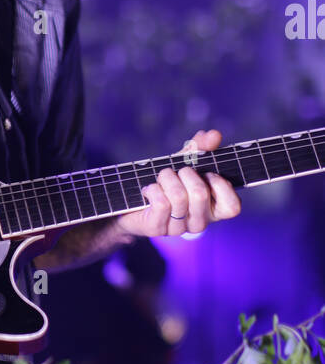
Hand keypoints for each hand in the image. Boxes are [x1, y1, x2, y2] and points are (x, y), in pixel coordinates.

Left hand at [116, 128, 240, 238]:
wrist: (131, 201)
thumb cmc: (164, 183)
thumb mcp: (183, 163)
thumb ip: (200, 149)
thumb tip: (213, 135)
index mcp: (213, 209)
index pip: (233, 207)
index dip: (221, 186)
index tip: (208, 174)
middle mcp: (199, 222)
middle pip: (201, 194)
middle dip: (186, 173)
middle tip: (177, 171)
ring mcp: (178, 228)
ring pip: (179, 197)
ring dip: (166, 178)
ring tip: (161, 177)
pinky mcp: (157, 228)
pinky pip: (161, 203)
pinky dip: (153, 189)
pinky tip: (149, 189)